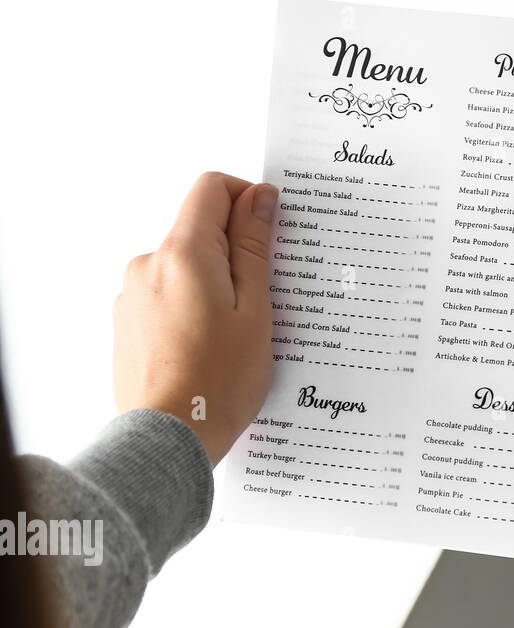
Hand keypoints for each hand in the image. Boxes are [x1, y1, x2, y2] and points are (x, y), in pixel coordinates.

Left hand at [113, 172, 277, 465]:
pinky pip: (169, 296)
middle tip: (265, 296)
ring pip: (186, 266)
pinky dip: (194, 308)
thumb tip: (259, 197)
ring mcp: (133, 294)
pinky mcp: (128, 322)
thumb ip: (254, 246)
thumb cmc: (217, 381)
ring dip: (215, 283)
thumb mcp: (255, 308)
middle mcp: (149, 264)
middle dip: (236, 251)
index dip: (247, 199)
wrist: (168, 438)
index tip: (270, 229)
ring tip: (239, 332)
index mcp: (183, 253)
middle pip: (200, 229)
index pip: (212, 189)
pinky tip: (214, 346)